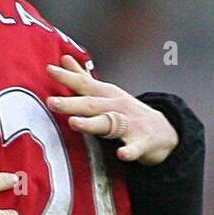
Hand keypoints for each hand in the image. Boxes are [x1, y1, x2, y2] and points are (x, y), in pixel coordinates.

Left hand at [47, 55, 178, 164]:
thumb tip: (64, 59)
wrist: (164, 131)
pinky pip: (135, 148)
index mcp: (107, 95)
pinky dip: (130, 151)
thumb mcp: (106, 93)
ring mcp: (130, 124)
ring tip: (73, 123)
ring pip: (109, 123)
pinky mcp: (143, 143)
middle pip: (91, 104)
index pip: (85, 84)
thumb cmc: (127, 111)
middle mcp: (117, 107)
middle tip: (51, 102)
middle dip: (71, 103)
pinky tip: (122, 154)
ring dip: (91, 123)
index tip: (49, 69)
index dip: (67, 77)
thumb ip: (83, 78)